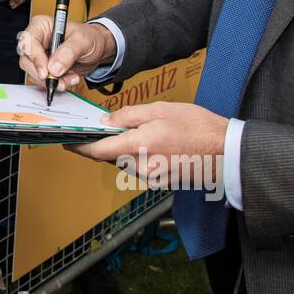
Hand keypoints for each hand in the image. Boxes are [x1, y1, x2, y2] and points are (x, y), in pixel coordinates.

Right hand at [16, 15, 116, 91]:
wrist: (97, 49)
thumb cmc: (89, 37)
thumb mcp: (82, 40)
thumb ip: (68, 52)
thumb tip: (53, 68)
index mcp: (41, 26)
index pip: (28, 42)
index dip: (35, 58)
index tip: (46, 72)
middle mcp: (37, 41)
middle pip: (26, 61)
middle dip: (43, 74)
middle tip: (59, 80)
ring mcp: (40, 56)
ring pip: (33, 74)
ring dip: (52, 81)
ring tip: (71, 77)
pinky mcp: (45, 69)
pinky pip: (43, 81)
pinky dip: (57, 84)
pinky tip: (70, 78)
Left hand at [64, 103, 228, 193]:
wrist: (226, 151)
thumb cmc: (197, 126)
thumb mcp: (160, 110)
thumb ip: (129, 115)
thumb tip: (106, 121)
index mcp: (140, 146)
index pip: (99, 151)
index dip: (80, 147)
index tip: (68, 142)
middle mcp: (143, 167)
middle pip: (111, 157)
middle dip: (104, 144)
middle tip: (103, 128)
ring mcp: (152, 178)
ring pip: (124, 163)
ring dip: (121, 150)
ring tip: (132, 132)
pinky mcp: (161, 183)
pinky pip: (139, 169)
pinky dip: (136, 157)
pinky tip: (149, 144)